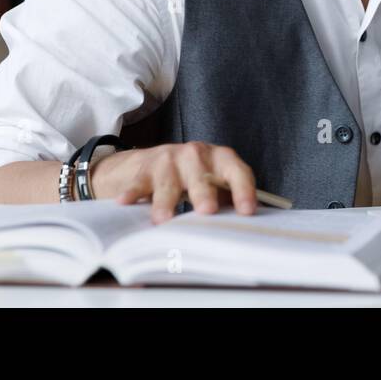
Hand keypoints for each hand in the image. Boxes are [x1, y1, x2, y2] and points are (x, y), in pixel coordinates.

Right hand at [91, 141, 258, 222]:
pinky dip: (132, 193)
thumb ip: (232, 199)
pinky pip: (139, 183)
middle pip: (201, 175)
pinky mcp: (145, 169)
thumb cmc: (196, 177)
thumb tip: (255, 224)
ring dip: (166, 201)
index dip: (243, 190)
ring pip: (169, 181)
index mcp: (221, 159)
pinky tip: (125, 203)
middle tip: (207, 211)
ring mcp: (169, 160)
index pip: (237, 171)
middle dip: (204, 193)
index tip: (247, 211)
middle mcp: (196, 155)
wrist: (156, 162)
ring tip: (163, 220)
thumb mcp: (217, 183)